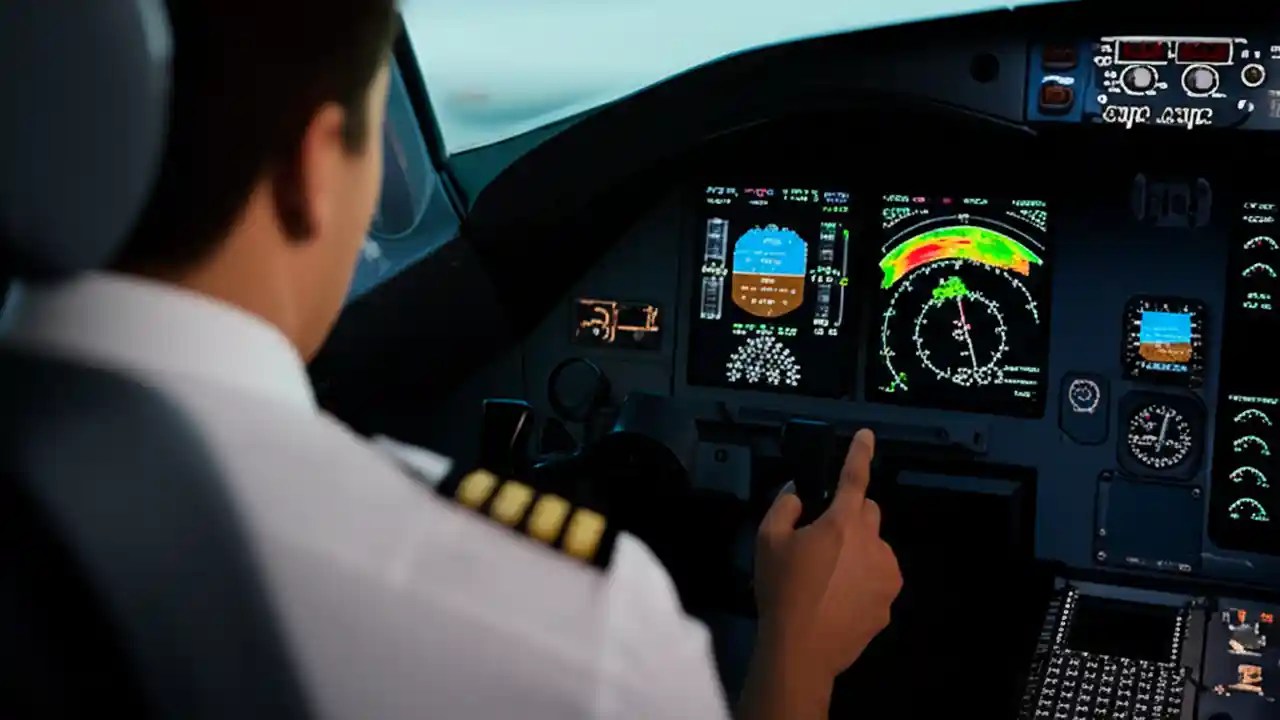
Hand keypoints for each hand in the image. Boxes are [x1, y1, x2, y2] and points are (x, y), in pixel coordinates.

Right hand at [754, 428, 901, 679]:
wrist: (801, 650)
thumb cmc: (781, 591)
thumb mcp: (767, 541)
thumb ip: (785, 507)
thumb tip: (799, 496)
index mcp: (842, 522)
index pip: (854, 477)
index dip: (860, 452)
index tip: (866, 435)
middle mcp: (872, 542)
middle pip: (868, 511)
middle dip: (849, 515)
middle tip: (820, 538)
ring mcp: (886, 573)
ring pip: (874, 546)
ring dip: (857, 549)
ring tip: (827, 577)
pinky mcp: (889, 601)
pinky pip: (878, 577)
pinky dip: (863, 579)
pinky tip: (838, 599)